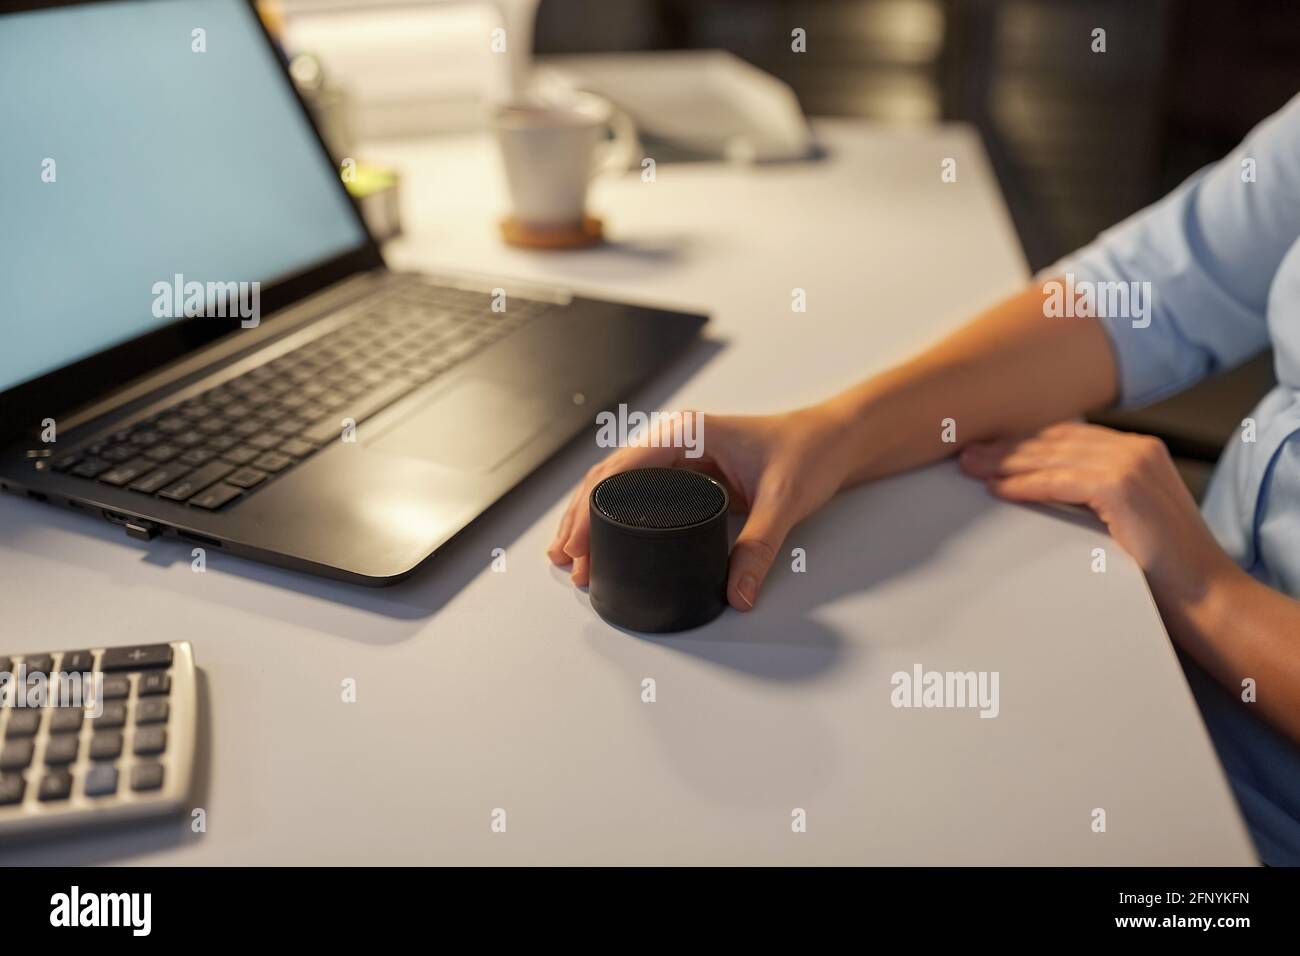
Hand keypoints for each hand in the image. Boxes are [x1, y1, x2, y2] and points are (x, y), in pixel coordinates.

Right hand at [547, 406, 848, 609]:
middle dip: (580, 518)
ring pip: (614, 485)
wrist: (831, 441)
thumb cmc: (808, 451)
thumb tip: (736, 592)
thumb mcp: (784, 501)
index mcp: (687, 433)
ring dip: (588, 518)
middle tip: (567, 560)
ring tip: (568, 558)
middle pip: (607, 477)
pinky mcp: (683, 475)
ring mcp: (675, 457)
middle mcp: (674, 441)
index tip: (580, 542)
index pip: (622, 469)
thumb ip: (759, 547)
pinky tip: (598, 541)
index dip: (593, 507)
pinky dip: (611, 517)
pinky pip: (635, 494)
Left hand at [958, 422, 1238, 601]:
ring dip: (1005, 463)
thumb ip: (1096, 493)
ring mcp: (1132, 464)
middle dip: (1008, 448)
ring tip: (971, 467)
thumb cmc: (1166, 569)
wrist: (1206, 597)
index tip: (991, 450)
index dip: (1027, 442)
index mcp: (1143, 450)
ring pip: (1051, 458)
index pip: (1070, 437)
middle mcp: (1139, 448)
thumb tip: (1042, 487)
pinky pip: (1057, 482)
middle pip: (1056, 441)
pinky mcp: (1121, 487)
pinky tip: (998, 489)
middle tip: (967, 455)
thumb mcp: (1129, 516)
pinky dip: (1024, 484)